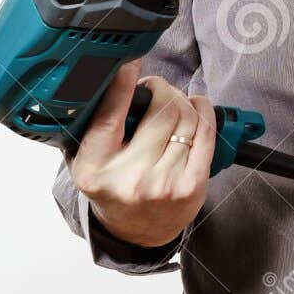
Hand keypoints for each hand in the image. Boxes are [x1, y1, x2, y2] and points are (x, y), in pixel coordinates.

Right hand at [68, 58, 215, 248]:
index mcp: (96, 167)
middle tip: (156, 90)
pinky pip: (206, 134)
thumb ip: (93, 122)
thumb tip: (112, 74)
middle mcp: (130, 177)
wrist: (136, 232)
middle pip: (160, 110)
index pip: (110, 114)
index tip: (130, 61)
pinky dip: (204, 111)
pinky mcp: (192, 186)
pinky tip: (197, 105)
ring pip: (185, 117)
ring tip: (173, 101)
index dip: (124, 82)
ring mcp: (164, 183)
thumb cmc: (112, 186)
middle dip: (161, 89)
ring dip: (182, 100)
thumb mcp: (88, 158)